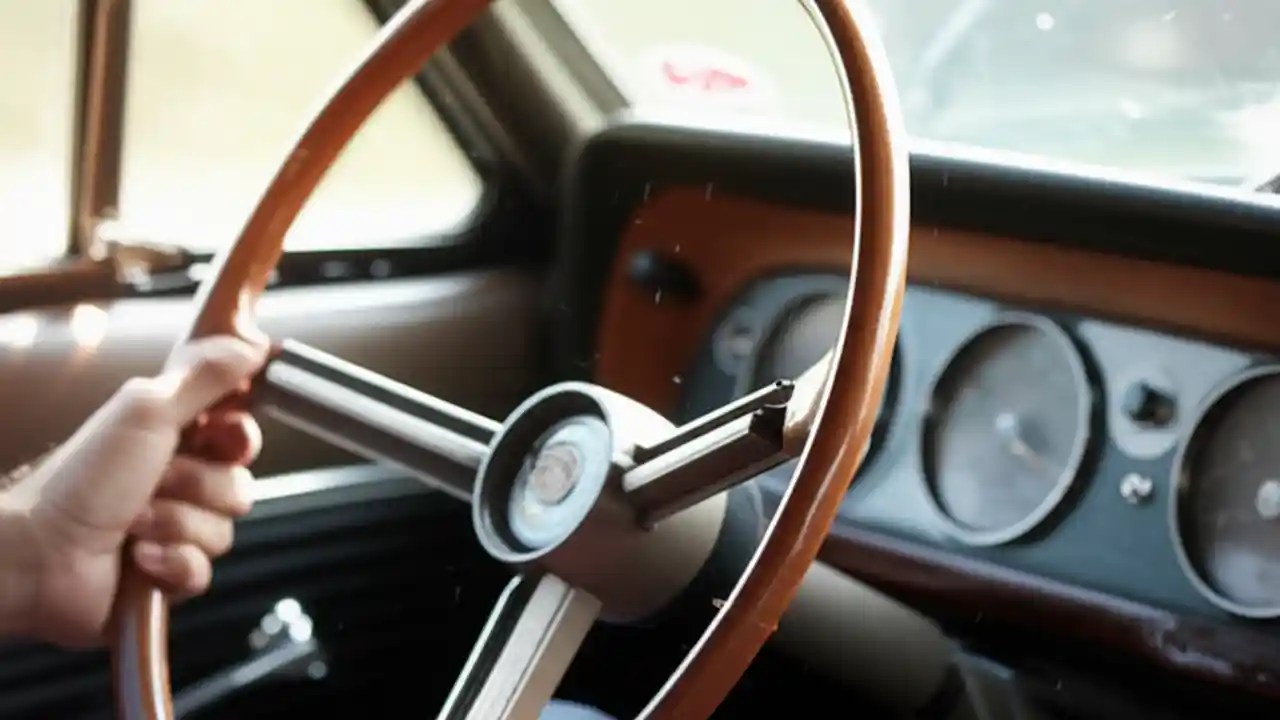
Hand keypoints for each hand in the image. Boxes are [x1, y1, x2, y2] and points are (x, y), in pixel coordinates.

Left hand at [0, 336, 267, 646]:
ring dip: (178, 526)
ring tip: (135, 524)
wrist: (40, 554)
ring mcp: (172, 530)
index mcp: (170, 438)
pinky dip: (172, 564)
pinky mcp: (167, 573)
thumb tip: (250, 344)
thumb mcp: (147, 411)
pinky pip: (203, 571)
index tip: (221, 436)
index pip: (238, 434)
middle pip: (239, 485)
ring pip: (224, 531)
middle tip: (158, 481)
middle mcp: (175, 483)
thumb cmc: (81, 480)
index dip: (238, 438)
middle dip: (200, 487)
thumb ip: (203, 375)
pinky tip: (140, 559)